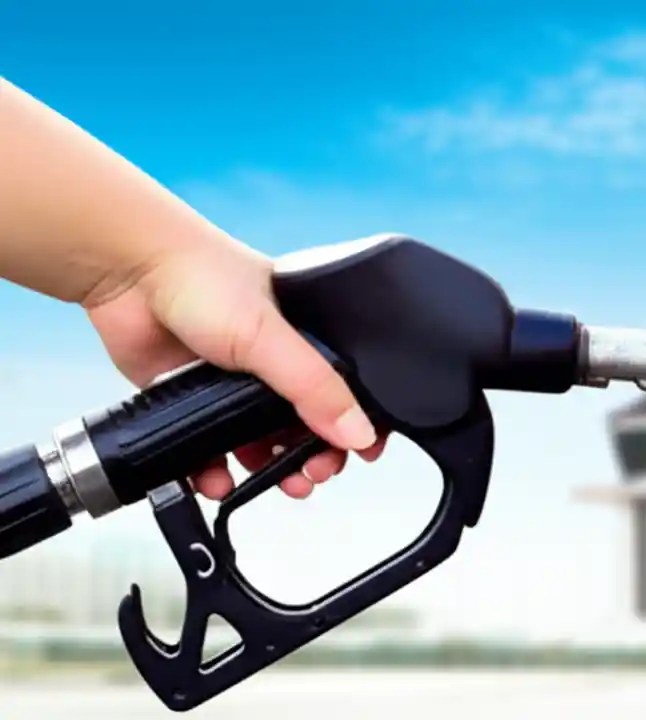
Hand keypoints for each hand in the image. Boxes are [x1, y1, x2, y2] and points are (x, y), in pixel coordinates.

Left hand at [85, 238, 386, 499]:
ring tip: (276, 486)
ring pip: (261, 444)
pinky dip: (215, 473)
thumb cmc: (204, 279)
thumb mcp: (272, 339)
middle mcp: (272, 363)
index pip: (343, 392)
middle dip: (314, 457)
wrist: (130, 273)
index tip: (361, 455)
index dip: (355, 426)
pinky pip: (210, 450)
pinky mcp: (191, 402)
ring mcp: (231, 385)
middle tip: (314, 476)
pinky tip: (218, 482)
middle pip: (305, 427)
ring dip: (269, 472)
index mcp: (304, 339)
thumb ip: (316, 389)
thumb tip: (361, 434)